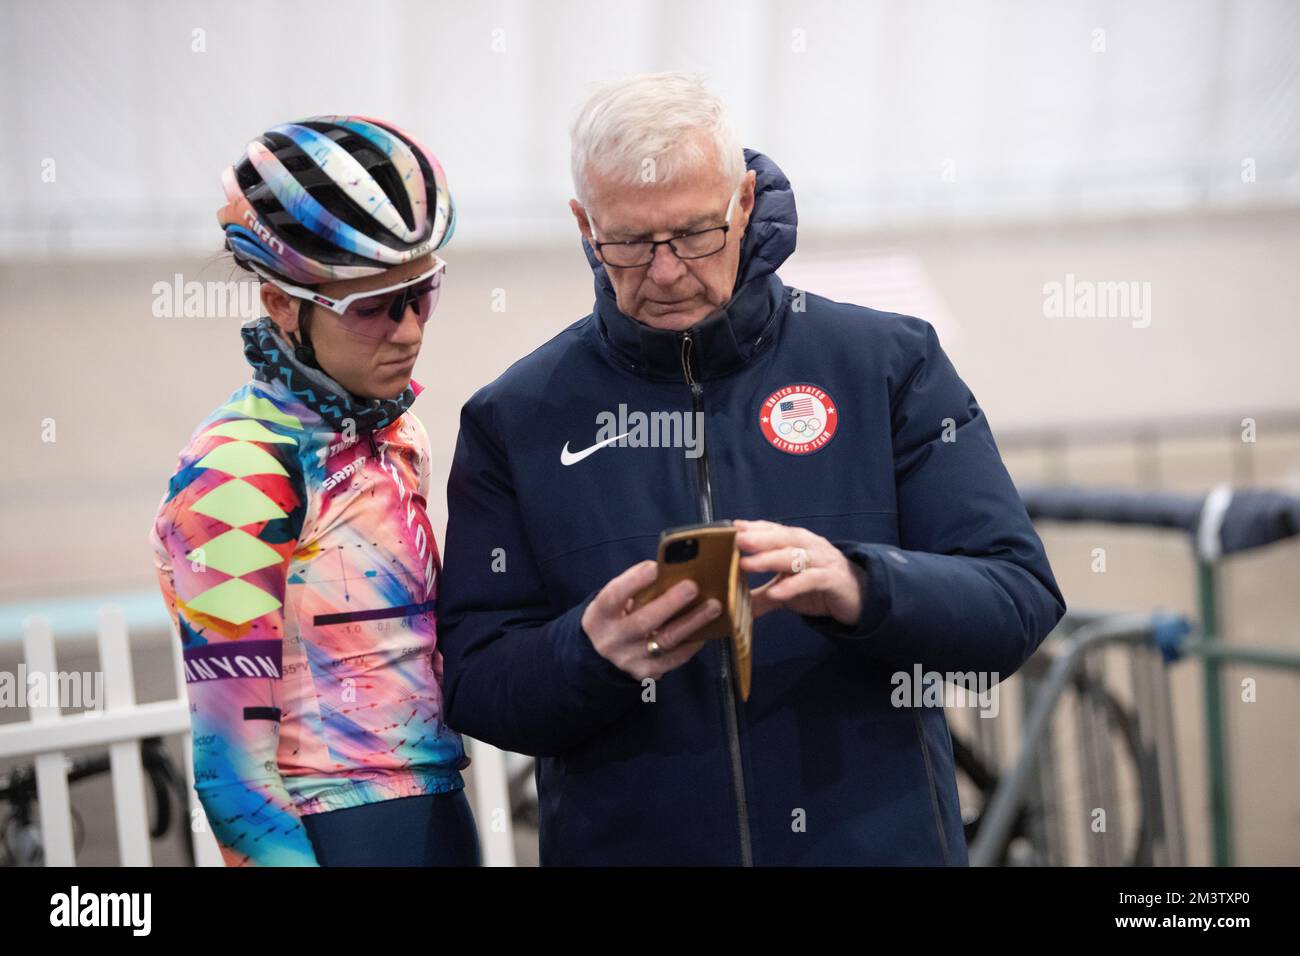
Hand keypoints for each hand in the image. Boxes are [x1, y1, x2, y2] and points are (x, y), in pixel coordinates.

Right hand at [581, 560, 721, 680]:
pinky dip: (691, 643)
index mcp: (599, 615)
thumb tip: (673, 568)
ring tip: (713, 607)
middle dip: (670, 603)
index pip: (614, 596)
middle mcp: (612, 640)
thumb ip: (636, 587)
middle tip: (692, 587)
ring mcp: (629, 659)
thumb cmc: (616, 615)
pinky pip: (674, 659)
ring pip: (665, 641)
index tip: (654, 568)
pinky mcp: (646, 672)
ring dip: (692, 622)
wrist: (602, 654)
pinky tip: (706, 630)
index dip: (633, 582)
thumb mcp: (616, 600)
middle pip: (643, 622)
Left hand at [734, 519, 865, 625]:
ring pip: (794, 556)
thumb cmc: (819, 586)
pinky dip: (792, 586)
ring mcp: (822, 561)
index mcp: (797, 542)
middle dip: (758, 538)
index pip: (773, 530)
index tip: (731, 527)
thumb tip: (734, 605)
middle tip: (736, 540)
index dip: (753, 527)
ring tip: (747, 564)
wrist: (859, 596)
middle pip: (782, 538)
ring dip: (770, 559)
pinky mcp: (832, 579)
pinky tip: (775, 592)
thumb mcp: (787, 590)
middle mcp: (809, 546)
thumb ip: (762, 595)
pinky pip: (810, 580)